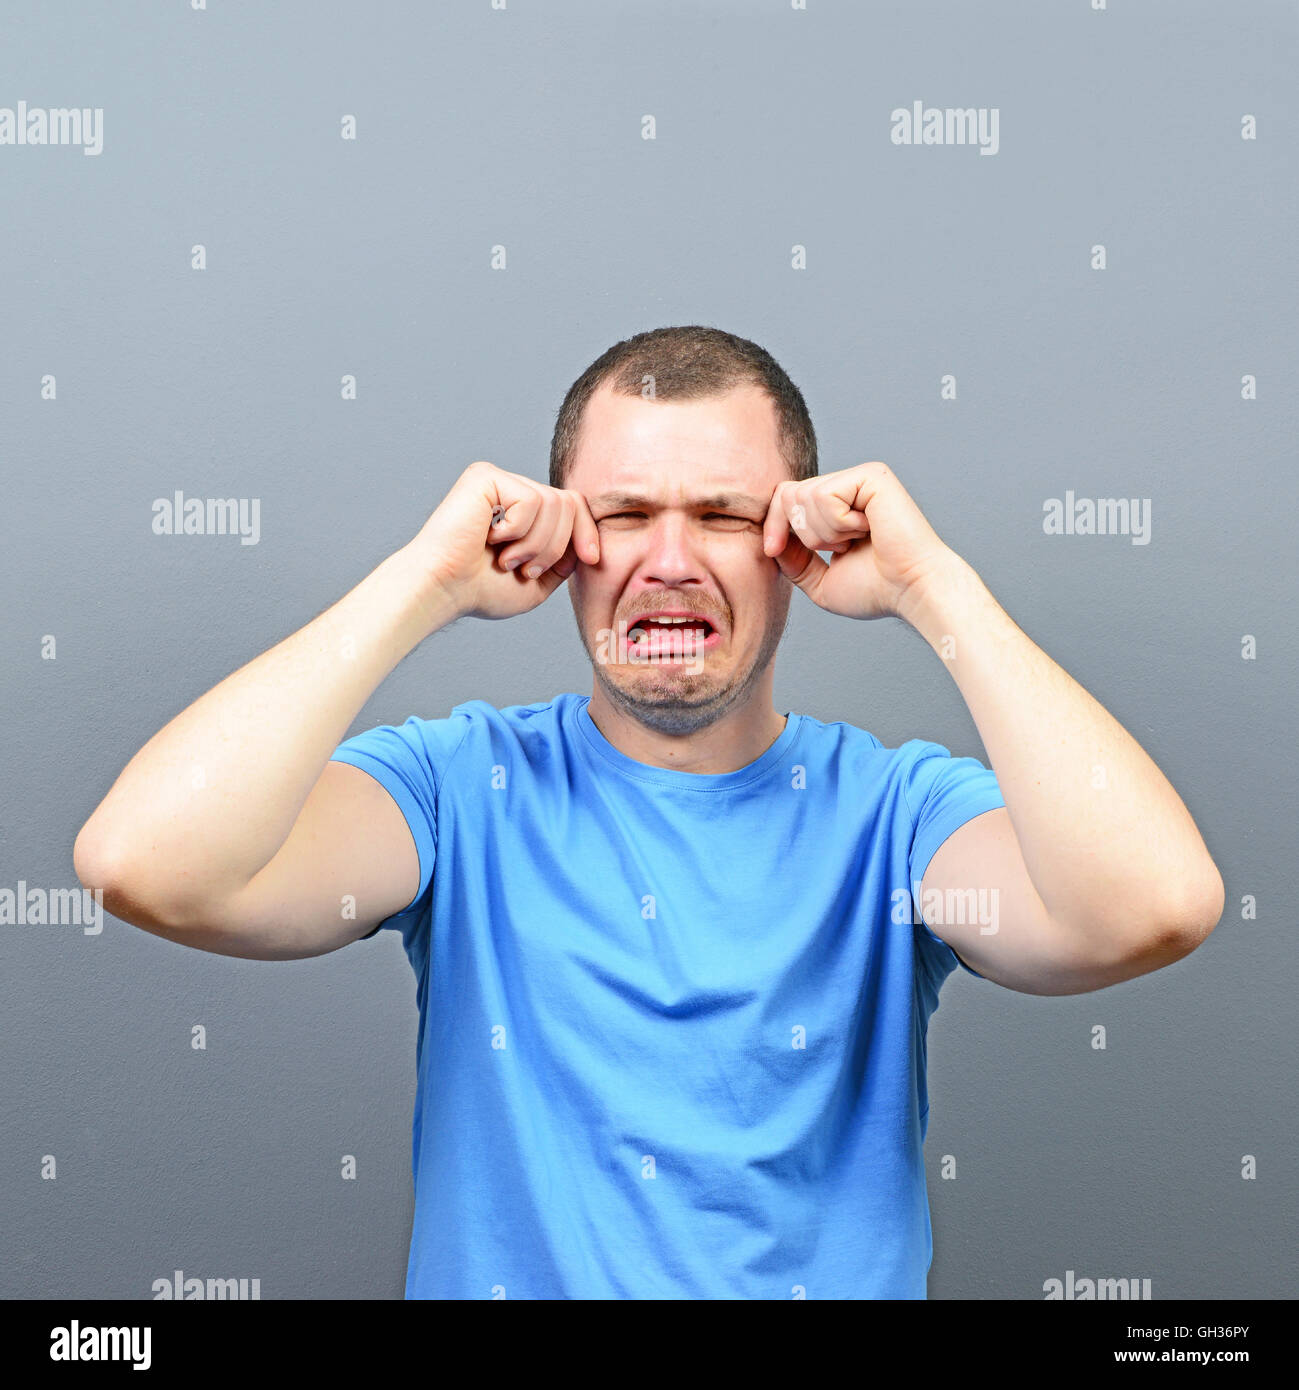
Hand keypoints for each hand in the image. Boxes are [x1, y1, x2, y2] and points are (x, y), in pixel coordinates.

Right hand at [407, 461, 599, 620]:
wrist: (444, 590)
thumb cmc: (480, 591)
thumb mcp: (538, 582)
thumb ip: (565, 559)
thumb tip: (589, 541)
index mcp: (524, 512)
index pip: (574, 506)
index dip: (588, 532)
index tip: (592, 559)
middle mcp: (512, 490)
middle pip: (569, 503)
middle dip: (557, 545)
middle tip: (526, 568)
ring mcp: (499, 480)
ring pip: (554, 504)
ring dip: (536, 544)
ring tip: (506, 559)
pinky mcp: (485, 476)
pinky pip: (531, 500)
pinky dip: (518, 531)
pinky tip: (490, 539)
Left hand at [762, 461, 955, 619]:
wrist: (911, 591)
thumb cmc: (877, 591)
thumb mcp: (820, 581)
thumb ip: (793, 560)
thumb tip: (772, 540)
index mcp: (838, 506)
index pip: (786, 499)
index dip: (772, 525)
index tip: (771, 550)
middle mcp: (849, 487)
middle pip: (788, 493)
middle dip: (800, 532)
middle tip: (838, 549)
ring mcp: (860, 478)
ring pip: (803, 496)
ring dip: (823, 532)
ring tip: (856, 541)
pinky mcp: (871, 475)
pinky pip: (824, 495)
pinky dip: (837, 524)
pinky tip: (867, 530)